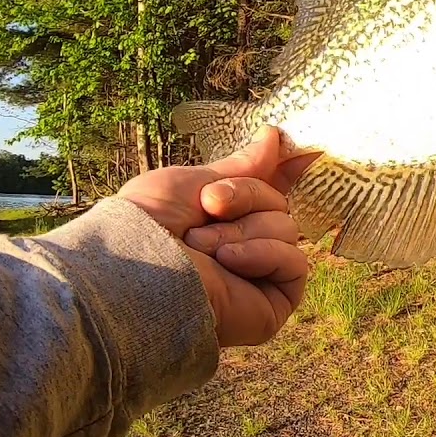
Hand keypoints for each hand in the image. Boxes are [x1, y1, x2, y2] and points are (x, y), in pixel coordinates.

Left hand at [116, 126, 314, 346]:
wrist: (140, 271)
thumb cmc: (150, 225)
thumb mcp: (192, 182)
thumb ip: (240, 167)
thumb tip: (273, 136)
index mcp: (223, 220)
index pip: (266, 192)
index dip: (282, 171)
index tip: (293, 146)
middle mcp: (244, 246)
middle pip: (278, 204)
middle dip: (245, 198)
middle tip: (209, 207)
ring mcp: (261, 275)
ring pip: (286, 229)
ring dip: (244, 231)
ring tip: (206, 247)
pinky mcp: (275, 300)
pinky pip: (295, 261)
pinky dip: (264, 254)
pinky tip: (230, 262)